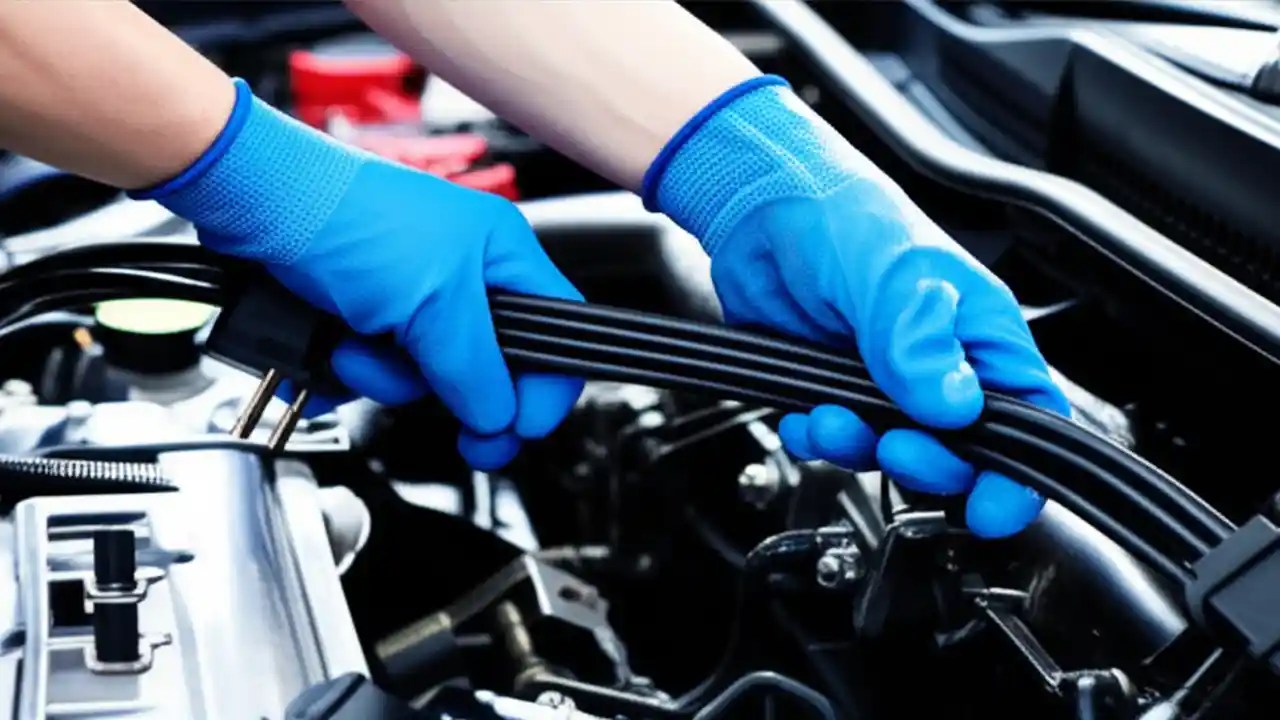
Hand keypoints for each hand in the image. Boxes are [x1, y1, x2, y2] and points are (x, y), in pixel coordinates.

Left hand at [135, 79, 582, 469]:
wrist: (253, 203)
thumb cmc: (343, 218)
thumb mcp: (433, 303)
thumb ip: (476, 370)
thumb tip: (498, 417)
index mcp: (501, 253)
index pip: (557, 332)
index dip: (546, 386)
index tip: (520, 426)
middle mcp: (463, 274)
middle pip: (488, 367)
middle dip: (448, 387)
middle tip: (451, 422)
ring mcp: (413, 295)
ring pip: (427, 377)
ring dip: (386, 377)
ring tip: (355, 348)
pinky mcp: (368, 312)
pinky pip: (380, 369)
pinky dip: (354, 371)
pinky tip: (332, 351)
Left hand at [646, 77, 1067, 536]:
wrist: (761, 206)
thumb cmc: (843, 213)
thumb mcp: (892, 275)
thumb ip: (920, 343)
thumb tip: (953, 407)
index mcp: (981, 332)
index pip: (1030, 419)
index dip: (1017, 473)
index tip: (988, 507)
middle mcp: (942, 362)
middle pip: (961, 452)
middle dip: (925, 462)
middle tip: (891, 444)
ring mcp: (888, 378)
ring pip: (892, 451)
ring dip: (857, 449)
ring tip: (828, 418)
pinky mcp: (836, 386)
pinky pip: (837, 438)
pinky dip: (817, 438)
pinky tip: (802, 415)